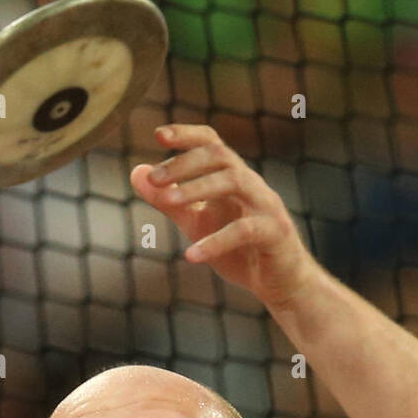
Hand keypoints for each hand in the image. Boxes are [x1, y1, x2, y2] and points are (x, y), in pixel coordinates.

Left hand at [130, 124, 315, 312]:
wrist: (279, 283)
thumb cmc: (240, 250)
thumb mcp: (197, 223)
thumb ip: (169, 201)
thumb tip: (137, 173)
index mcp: (233, 178)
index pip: (212, 143)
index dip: (187, 135)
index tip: (158, 135)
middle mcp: (251, 184)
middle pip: (221, 156)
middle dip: (185, 163)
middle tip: (154, 178)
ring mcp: (266, 206)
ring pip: (235, 181)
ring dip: (198, 188)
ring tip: (169, 202)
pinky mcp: (275, 233)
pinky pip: (245, 230)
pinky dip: (216, 241)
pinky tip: (191, 255)